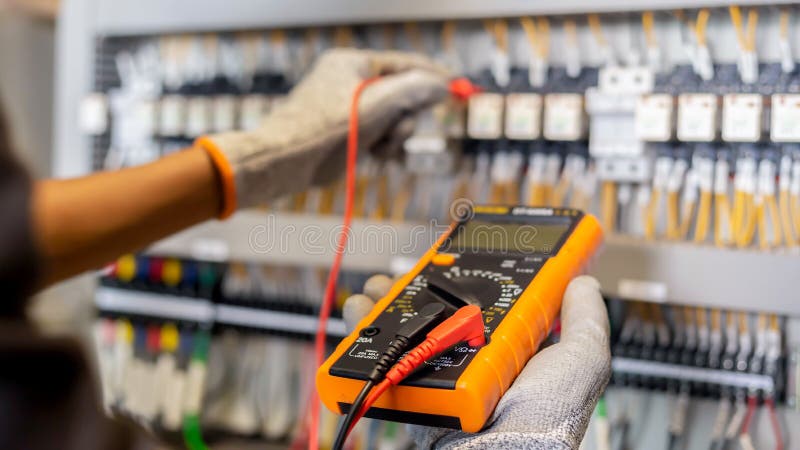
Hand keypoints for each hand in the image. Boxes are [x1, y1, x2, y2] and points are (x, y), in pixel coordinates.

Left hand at [196, 49, 448, 216]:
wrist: (281, 163)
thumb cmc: (323, 133)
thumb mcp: (376, 107)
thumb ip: (414, 90)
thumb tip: (441, 85)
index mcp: (350, 63)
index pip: (403, 63)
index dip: (432, 76)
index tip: (457, 88)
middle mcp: (346, 80)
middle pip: (399, 92)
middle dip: (405, 116)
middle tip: (398, 132)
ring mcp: (343, 105)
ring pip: (389, 116)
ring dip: (394, 134)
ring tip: (382, 149)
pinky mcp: (341, 130)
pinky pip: (375, 131)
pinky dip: (381, 144)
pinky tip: (376, 156)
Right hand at [342, 275, 610, 449]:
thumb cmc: (546, 415)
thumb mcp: (581, 359)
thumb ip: (585, 319)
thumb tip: (584, 283)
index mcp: (505, 348)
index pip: (482, 302)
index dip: (467, 276)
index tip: (455, 256)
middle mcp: (469, 359)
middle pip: (435, 311)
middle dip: (415, 284)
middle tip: (409, 268)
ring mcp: (438, 373)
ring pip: (402, 329)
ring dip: (384, 302)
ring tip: (378, 286)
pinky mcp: (412, 388)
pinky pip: (381, 356)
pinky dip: (363, 333)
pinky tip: (361, 311)